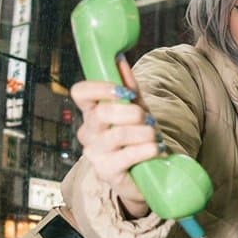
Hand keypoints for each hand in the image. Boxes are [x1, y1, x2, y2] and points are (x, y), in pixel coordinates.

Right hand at [70, 56, 158, 214]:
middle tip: (149, 120)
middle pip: (103, 112)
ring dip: (145, 133)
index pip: (80, 92)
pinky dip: (148, 150)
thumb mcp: (135, 110)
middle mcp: (87, 132)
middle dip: (133, 113)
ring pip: (118, 134)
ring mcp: (94, 153)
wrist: (142, 176)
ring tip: (156, 137)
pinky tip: (157, 150)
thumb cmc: (136, 140)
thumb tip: (120, 61)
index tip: (125, 92)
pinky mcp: (105, 171)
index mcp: (91, 113)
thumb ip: (128, 88)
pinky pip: (128, 155)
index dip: (101, 88)